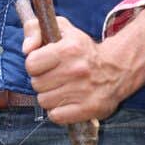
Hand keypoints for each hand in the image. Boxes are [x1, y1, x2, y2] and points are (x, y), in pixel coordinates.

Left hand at [20, 5, 125, 123]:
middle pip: (37, 84)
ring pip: (44, 101)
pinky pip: (56, 116)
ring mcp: (83, 91)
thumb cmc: (84, 50)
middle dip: (43, 81)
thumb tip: (26, 49)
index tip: (44, 64)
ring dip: (50, 97)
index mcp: (69, 49)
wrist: (118, 69)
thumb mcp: (62, 29)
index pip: (31, 64)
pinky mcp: (89, 108)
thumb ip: (35, 29)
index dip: (35, 65)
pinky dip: (59, 111)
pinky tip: (68, 102)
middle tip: (56, 77)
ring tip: (63, 89)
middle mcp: (76, 70)